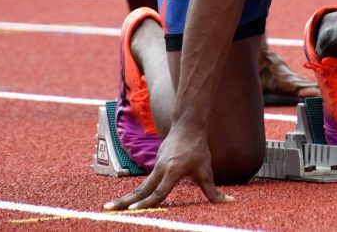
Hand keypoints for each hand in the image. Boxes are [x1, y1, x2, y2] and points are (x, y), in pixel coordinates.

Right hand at [103, 126, 233, 210]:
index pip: (158, 192)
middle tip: (107, 209)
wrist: (188, 125)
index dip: (146, 203)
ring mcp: (156, 166)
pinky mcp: (155, 164)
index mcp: (171, 172)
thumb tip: (229, 202)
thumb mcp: (207, 170)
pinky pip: (146, 181)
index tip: (132, 211)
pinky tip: (128, 200)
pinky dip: (136, 191)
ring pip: (140, 185)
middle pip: (140, 190)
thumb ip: (214, 190)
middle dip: (124, 201)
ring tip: (110, 206)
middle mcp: (160, 169)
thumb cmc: (198, 148)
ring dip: (126, 197)